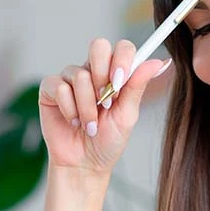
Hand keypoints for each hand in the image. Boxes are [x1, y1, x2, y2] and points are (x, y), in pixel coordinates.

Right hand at [38, 37, 170, 175]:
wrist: (85, 164)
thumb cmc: (108, 141)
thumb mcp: (127, 114)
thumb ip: (138, 86)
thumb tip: (159, 61)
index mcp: (114, 74)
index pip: (122, 48)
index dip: (122, 60)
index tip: (120, 82)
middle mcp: (92, 71)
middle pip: (98, 46)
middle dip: (102, 75)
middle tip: (104, 102)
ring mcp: (70, 79)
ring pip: (79, 75)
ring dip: (87, 106)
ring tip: (90, 125)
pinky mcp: (50, 90)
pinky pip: (59, 87)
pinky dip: (69, 109)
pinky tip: (73, 121)